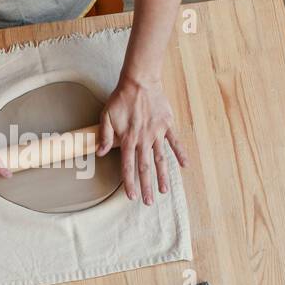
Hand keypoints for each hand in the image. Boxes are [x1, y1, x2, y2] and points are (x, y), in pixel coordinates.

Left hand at [97, 76, 185, 203]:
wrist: (140, 82)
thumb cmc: (121, 98)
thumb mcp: (106, 116)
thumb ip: (104, 136)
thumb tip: (100, 153)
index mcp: (128, 139)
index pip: (128, 166)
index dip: (129, 182)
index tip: (132, 196)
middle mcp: (143, 139)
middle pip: (145, 167)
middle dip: (146, 186)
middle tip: (148, 202)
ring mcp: (157, 133)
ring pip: (160, 159)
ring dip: (162, 176)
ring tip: (164, 191)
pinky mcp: (167, 125)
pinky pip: (174, 142)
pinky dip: (180, 153)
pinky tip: (184, 166)